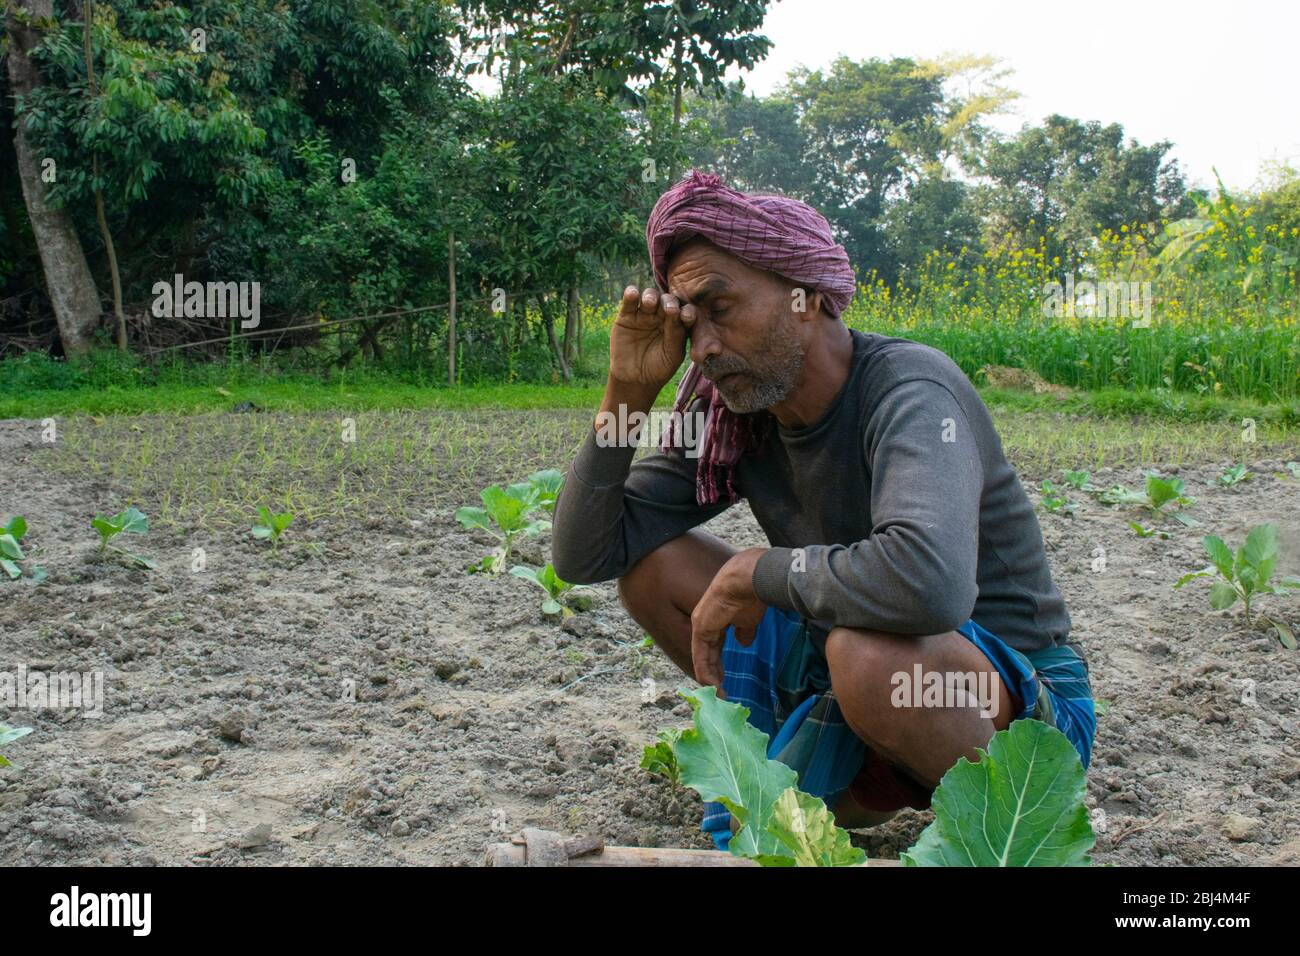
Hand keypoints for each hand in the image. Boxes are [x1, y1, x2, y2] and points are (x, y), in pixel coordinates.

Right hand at [607, 285, 700, 388]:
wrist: (635, 379)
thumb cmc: (659, 368)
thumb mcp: (672, 355)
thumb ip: (676, 335)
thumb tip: (676, 313)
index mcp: (679, 324)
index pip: (685, 312)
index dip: (688, 312)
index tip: (688, 317)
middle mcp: (663, 316)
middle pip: (667, 301)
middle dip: (669, 302)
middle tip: (670, 309)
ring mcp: (645, 314)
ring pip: (650, 297)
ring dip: (651, 296)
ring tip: (650, 302)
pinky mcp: (627, 315)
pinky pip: (630, 301)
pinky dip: (631, 294)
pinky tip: (632, 293)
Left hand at [690, 548, 768, 693]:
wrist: (747, 581)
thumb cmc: (751, 595)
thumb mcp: (749, 619)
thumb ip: (745, 631)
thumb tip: (744, 643)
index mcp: (717, 619)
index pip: (714, 645)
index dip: (719, 662)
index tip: (724, 678)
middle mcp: (705, 623)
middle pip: (707, 654)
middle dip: (714, 673)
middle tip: (720, 692)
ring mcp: (701, 625)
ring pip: (703, 658)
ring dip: (710, 678)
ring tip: (718, 695)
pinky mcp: (700, 629)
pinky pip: (701, 656)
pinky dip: (705, 672)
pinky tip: (711, 686)